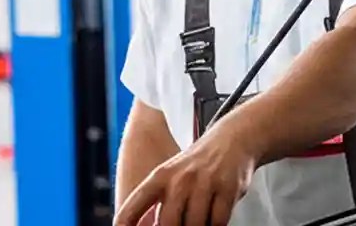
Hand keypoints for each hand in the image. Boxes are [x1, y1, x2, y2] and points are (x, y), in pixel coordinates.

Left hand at [113, 118, 260, 225]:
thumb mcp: (170, 177)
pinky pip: (217, 222)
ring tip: (199, 220)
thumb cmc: (195, 166)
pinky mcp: (227, 188)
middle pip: (168, 224)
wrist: (230, 139)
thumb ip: (156, 203)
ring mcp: (204, 183)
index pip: (135, 204)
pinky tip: (213, 219)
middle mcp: (180, 179)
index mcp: (160, 176)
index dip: (125, 221)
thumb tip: (148, 225)